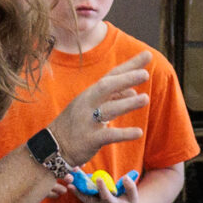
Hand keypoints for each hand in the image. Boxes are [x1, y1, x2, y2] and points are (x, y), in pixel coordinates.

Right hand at [53, 51, 150, 166]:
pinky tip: (139, 132)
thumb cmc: (77, 124)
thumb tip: (134, 91)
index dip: (129, 66)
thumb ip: (114, 98)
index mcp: (90, 93)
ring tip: (145, 99)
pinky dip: (123, 134)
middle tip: (144, 74)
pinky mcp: (90, 139)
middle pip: (106, 86)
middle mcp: (88, 103)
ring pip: (108, 109)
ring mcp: (87, 120)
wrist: (55, 146)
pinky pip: (108, 135)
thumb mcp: (93, 107)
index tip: (147, 55)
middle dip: (125, 79)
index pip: (112, 75)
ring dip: (127, 104)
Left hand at [71, 172, 140, 202]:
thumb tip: (125, 177)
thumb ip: (131, 187)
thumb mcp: (134, 197)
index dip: (102, 188)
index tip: (98, 179)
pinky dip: (77, 189)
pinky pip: (83, 196)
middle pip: (88, 200)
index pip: (106, 197)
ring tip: (68, 179)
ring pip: (83, 198)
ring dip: (75, 189)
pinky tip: (72, 179)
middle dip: (79, 191)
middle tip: (71, 183)